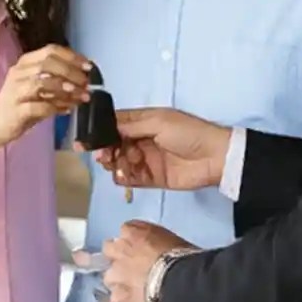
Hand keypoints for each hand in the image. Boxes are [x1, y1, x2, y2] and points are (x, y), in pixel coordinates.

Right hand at [0, 44, 91, 145]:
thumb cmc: (19, 107)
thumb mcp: (40, 92)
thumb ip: (59, 85)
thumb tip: (83, 85)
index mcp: (25, 63)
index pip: (50, 50)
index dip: (72, 56)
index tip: (89, 66)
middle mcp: (19, 73)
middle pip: (48, 63)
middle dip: (71, 72)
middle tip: (87, 83)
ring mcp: (15, 90)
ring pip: (43, 82)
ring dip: (66, 88)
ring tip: (81, 96)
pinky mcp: (16, 109)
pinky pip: (38, 105)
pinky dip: (56, 107)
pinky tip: (67, 110)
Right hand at [94, 108, 231, 189]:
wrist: (215, 158)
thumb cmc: (188, 133)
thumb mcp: (158, 122)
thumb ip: (130, 125)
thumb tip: (105, 126)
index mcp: (143, 122)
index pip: (115, 124)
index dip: (100, 132)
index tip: (86, 140)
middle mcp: (141, 140)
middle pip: (113, 145)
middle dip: (105, 150)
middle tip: (105, 156)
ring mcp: (145, 160)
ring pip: (119, 163)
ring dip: (115, 164)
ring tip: (120, 165)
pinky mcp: (151, 178)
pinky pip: (130, 179)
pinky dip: (123, 177)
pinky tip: (125, 175)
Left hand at [101, 220, 196, 301]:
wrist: (179, 281)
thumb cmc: (181, 256)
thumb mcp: (169, 239)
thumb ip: (153, 241)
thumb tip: (154, 248)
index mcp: (133, 232)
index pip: (126, 231)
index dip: (132, 242)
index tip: (140, 248)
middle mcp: (119, 250)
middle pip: (109, 249)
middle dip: (117, 256)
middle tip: (132, 266)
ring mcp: (115, 273)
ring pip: (109, 276)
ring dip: (118, 280)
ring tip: (134, 288)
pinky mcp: (117, 295)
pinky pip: (115, 298)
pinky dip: (123, 300)